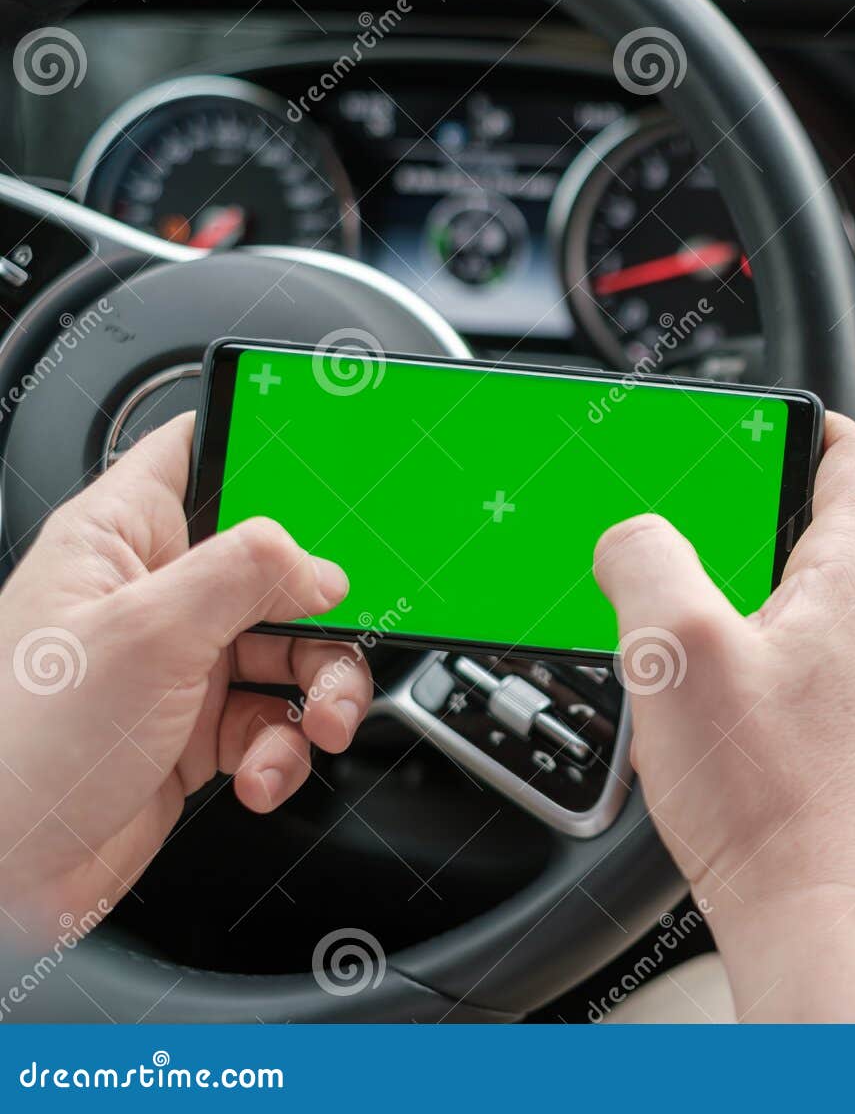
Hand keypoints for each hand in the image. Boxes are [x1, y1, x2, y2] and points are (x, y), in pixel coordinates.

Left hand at [0, 414, 371, 940]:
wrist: (0, 881)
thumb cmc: (21, 749)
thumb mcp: (147, 634)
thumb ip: (246, 575)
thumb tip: (319, 563)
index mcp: (119, 539)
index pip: (199, 453)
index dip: (266, 454)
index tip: (333, 481)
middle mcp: (153, 596)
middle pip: (277, 570)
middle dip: (323, 613)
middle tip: (339, 637)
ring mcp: (178, 666)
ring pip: (291, 653)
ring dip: (320, 693)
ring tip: (319, 729)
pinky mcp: (196, 732)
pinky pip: (275, 722)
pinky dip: (286, 750)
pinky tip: (264, 774)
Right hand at [594, 413, 854, 1020]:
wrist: (810, 916)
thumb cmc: (770, 800)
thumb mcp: (679, 650)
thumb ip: (647, 562)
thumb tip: (631, 537)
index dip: (811, 419)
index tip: (759, 416)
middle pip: (821, 524)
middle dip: (746, 508)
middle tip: (681, 515)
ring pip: (799, 596)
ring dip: (736, 584)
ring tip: (670, 603)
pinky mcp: (838, 732)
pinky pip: (791, 657)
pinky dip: (743, 645)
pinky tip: (691, 682)